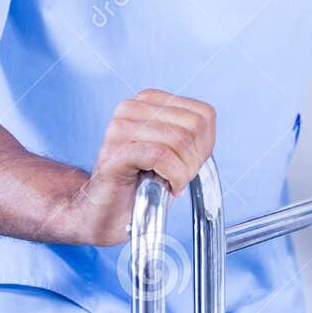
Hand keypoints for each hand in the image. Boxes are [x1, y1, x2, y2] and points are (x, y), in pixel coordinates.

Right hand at [73, 90, 216, 246]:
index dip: (206, 144)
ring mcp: (119, 129)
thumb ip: (194, 135)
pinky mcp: (114, 153)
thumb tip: (206, 135)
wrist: (106, 212)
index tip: (191, 163)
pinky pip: (160, 156)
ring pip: (178, 141)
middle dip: (195, 159)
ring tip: (172, 183)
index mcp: (149, 101)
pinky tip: (167, 187)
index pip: (203, 115)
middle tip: (181, 177)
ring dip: (184, 171)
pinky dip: (173, 175)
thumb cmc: (141, 182)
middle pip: (192, 128)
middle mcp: (131, 108)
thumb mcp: (177, 152)